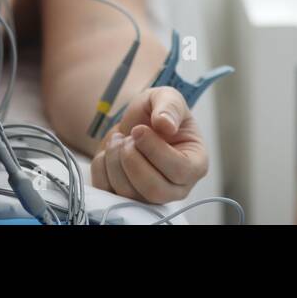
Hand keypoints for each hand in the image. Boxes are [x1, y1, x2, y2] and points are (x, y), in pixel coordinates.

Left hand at [91, 87, 208, 204]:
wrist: (135, 123)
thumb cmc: (157, 112)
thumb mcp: (166, 97)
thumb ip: (170, 106)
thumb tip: (166, 124)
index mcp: (195, 164)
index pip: (179, 170)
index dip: (155, 150)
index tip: (138, 130)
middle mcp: (177, 188)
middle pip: (154, 190)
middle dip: (132, 160)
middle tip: (126, 137)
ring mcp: (151, 198)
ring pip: (129, 194)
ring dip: (115, 161)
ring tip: (118, 139)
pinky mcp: (125, 199)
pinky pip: (108, 193)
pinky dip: (101, 168)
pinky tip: (109, 152)